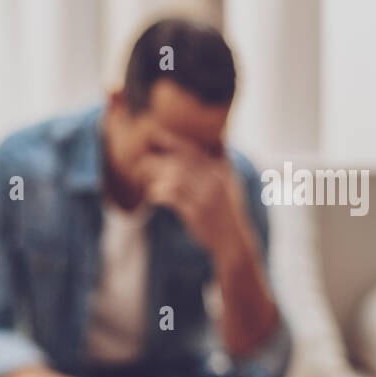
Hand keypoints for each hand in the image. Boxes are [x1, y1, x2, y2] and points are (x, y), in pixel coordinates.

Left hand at [141, 142, 249, 262]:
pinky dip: (159, 193)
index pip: (193, 151)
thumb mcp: (230, 185)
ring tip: (146, 181)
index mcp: (221, 171)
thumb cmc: (227, 213)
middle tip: (142, 163)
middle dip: (158, 162)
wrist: (233, 241)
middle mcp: (215, 181)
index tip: (155, 135)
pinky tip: (153, 195)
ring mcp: (206, 197)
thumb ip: (221, 164)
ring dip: (156, 178)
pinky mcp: (196, 213)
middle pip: (180, 163)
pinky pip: (172, 197)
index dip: (173, 142)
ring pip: (174, 178)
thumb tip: (220, 141)